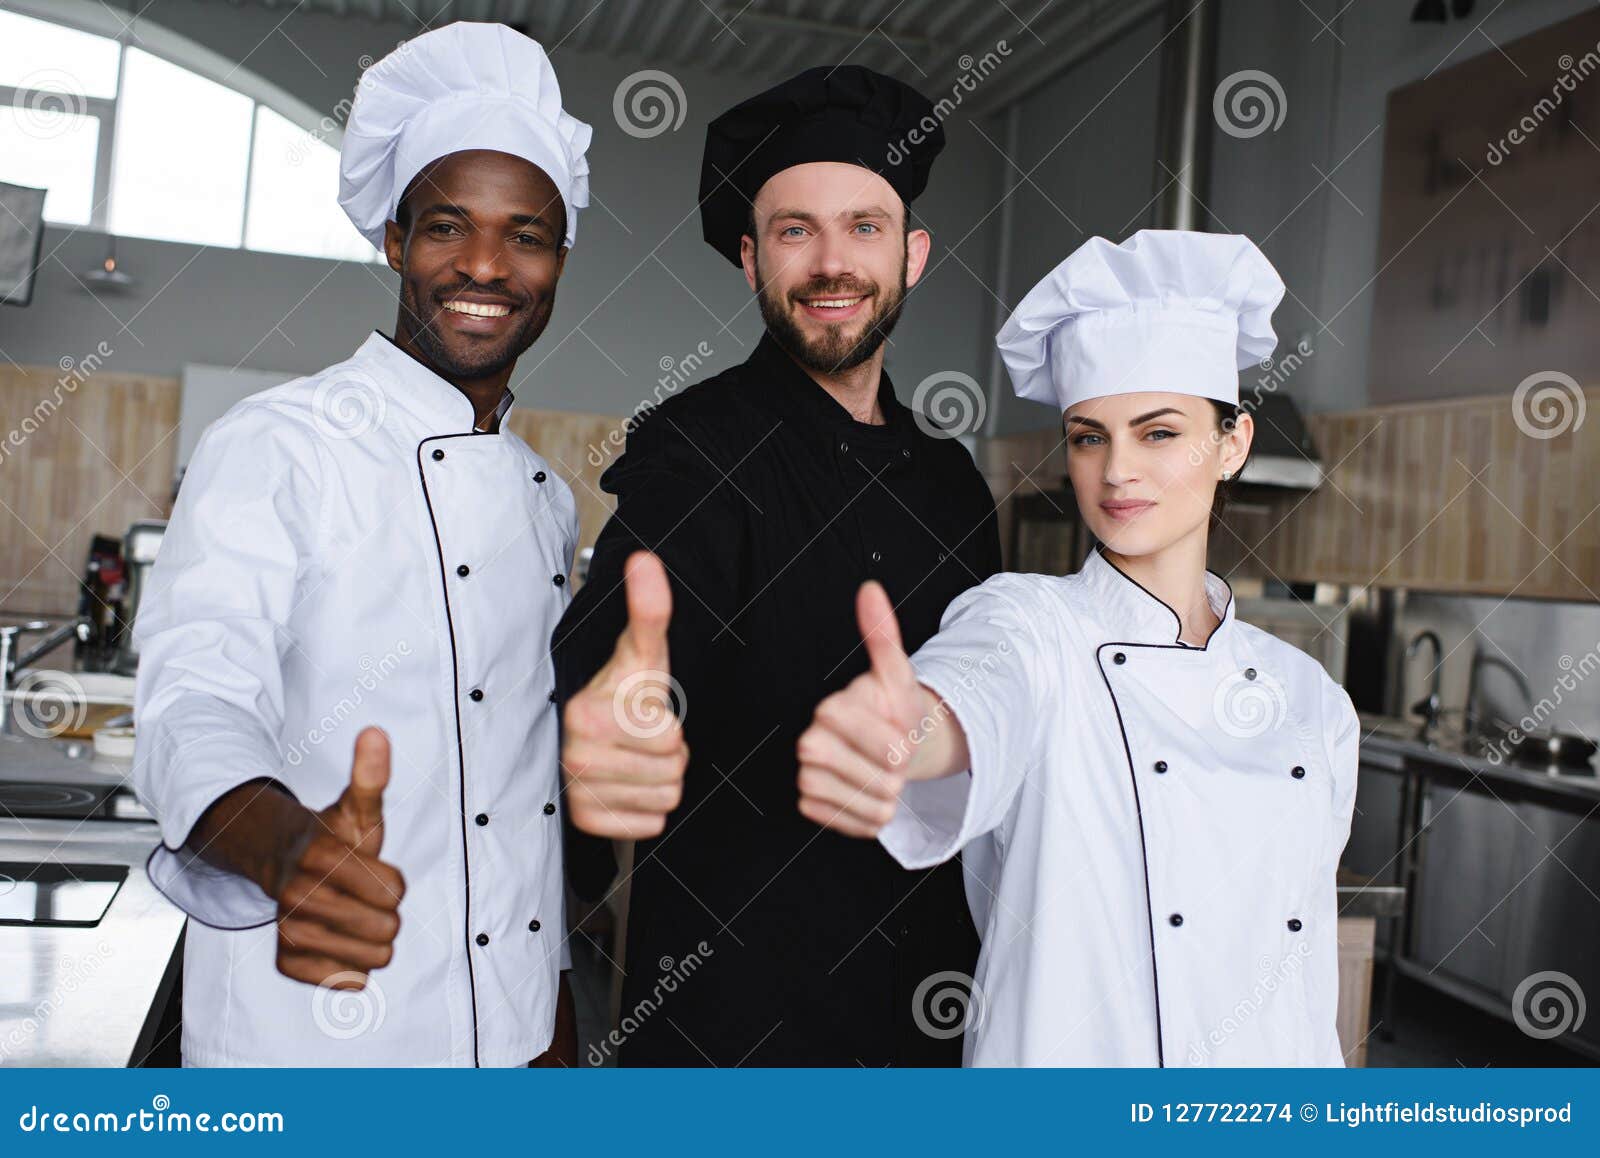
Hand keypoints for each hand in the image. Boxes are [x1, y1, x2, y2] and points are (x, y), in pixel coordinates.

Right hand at [272, 727, 405, 988]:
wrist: (281, 864)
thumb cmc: (332, 838)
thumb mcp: (355, 808)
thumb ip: (370, 775)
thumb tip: (375, 732)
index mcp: (322, 858)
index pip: (396, 892)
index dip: (393, 881)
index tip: (372, 869)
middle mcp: (299, 897)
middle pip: (388, 929)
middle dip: (385, 912)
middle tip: (361, 894)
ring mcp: (290, 932)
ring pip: (374, 960)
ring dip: (371, 940)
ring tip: (349, 914)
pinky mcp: (287, 961)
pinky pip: (348, 982)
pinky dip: (350, 965)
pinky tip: (336, 939)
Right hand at [562, 551, 688, 838]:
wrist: (589, 732)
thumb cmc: (623, 693)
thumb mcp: (643, 653)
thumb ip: (648, 610)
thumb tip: (645, 559)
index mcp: (586, 714)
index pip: (670, 739)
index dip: (671, 727)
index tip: (646, 715)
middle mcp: (575, 757)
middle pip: (672, 773)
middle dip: (671, 755)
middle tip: (644, 739)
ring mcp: (578, 793)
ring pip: (667, 799)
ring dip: (663, 780)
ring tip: (638, 758)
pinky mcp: (587, 823)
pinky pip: (651, 825)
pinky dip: (648, 808)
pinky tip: (629, 784)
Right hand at [796, 581, 924, 837]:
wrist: (885, 744)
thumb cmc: (892, 708)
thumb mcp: (898, 674)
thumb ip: (883, 635)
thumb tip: (870, 589)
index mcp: (830, 709)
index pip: (883, 745)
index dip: (901, 744)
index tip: (900, 733)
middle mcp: (809, 743)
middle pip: (874, 778)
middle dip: (896, 773)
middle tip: (892, 757)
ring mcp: (807, 777)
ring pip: (865, 804)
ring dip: (887, 797)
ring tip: (883, 775)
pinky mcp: (810, 806)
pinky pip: (854, 825)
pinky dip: (872, 817)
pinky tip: (871, 796)